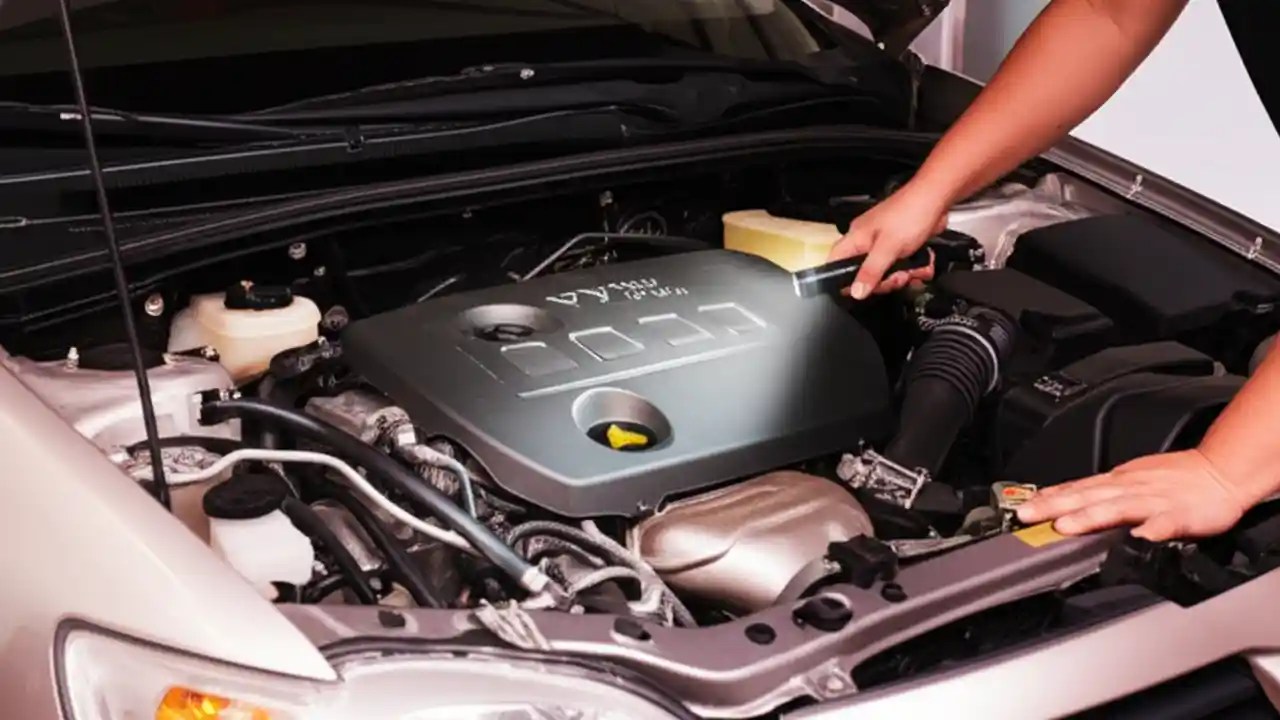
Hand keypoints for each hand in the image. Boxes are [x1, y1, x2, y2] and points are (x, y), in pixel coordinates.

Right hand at [826, 182, 948, 298]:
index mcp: (856, 238)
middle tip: (896, 277)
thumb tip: (855, 292)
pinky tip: (921, 266)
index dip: (842, 280)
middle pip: (864, 274)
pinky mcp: (901, 246)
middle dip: (883, 281)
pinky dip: (913, 269)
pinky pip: (901, 266)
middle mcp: (867, 241)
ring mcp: (885, 244)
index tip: (860, 290)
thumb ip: (871, 271)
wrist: (936, 199)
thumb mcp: (888, 247)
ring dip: (902, 276)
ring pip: (885, 272)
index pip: (835, 263)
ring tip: (912, 270)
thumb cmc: (910, 212)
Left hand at [1015, 449, 1255, 541]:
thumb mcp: (1128, 482)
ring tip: (1067, 527)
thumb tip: (1062, 509)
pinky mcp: (1180, 514)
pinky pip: (1165, 522)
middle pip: (1085, 496)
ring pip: (1116, 507)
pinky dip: (1152, 530)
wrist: (1220, 472)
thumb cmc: (1174, 480)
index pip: (1073, 489)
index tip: (1019, 510)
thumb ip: (1098, 497)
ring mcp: (1152, 501)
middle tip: (1027, 517)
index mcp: (1114, 483)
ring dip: (1090, 516)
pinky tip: (1140, 538)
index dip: (1046, 498)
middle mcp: (1127, 488)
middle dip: (1054, 506)